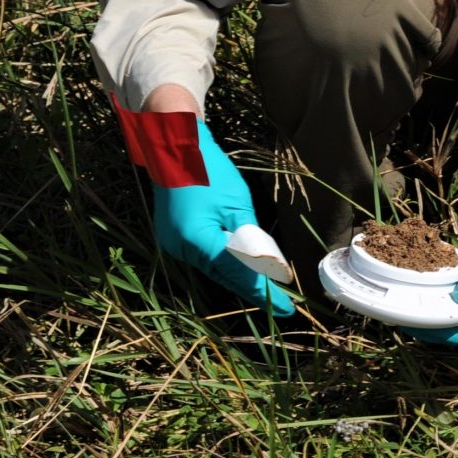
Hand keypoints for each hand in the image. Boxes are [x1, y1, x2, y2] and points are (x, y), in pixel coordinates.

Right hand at [151, 120, 295, 316]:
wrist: (173, 148)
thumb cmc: (208, 171)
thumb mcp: (237, 203)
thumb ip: (250, 237)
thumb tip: (267, 263)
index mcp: (197, 241)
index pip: (237, 274)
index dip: (262, 293)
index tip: (285, 308)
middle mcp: (181, 250)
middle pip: (224, 276)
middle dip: (252, 289)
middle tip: (280, 304)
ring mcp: (173, 245)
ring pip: (214, 269)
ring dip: (238, 277)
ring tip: (267, 291)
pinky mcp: (173, 238)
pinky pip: (204, 258)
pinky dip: (224, 264)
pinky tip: (242, 269)